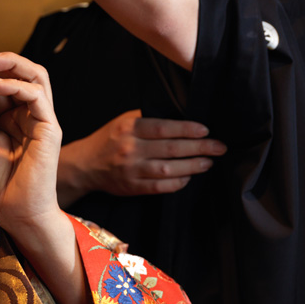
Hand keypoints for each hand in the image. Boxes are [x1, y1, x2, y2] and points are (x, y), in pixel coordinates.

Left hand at [0, 52, 90, 303]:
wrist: (16, 213)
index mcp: (12, 118)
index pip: (3, 84)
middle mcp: (30, 115)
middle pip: (23, 73)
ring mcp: (42, 120)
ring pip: (36, 77)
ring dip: (10, 65)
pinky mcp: (50, 128)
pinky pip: (37, 96)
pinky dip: (16, 85)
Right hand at [57, 110, 226, 204]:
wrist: (85, 164)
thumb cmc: (109, 140)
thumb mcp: (123, 121)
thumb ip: (147, 119)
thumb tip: (181, 117)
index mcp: (129, 128)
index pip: (164, 128)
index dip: (187, 129)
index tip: (206, 130)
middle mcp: (130, 149)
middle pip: (171, 149)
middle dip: (199, 148)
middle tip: (219, 147)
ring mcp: (131, 170)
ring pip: (168, 169)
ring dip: (192, 166)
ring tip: (208, 162)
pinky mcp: (131, 186)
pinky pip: (160, 186)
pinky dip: (177, 182)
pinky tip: (188, 177)